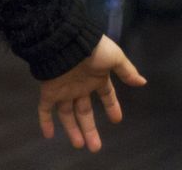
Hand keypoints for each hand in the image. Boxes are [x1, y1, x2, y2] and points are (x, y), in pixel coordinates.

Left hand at [37, 35, 145, 151]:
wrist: (65, 39)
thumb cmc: (92, 48)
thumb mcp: (114, 57)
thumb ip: (126, 70)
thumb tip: (142, 82)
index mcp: (96, 77)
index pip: (105, 95)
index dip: (111, 106)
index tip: (116, 120)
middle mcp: (79, 85)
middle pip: (84, 111)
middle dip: (89, 129)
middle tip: (95, 147)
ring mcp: (63, 88)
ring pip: (67, 113)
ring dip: (73, 130)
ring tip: (80, 145)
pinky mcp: (49, 89)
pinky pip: (44, 107)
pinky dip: (45, 121)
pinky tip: (48, 135)